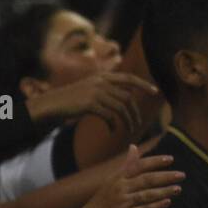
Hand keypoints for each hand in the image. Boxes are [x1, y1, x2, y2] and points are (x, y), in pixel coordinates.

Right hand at [26, 71, 159, 132]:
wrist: (52, 104)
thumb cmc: (73, 99)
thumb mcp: (91, 88)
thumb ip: (108, 89)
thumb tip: (128, 96)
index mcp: (103, 76)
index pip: (129, 78)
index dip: (143, 84)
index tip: (155, 91)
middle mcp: (101, 82)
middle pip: (127, 97)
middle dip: (135, 111)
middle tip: (137, 123)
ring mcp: (95, 92)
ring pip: (120, 108)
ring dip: (127, 121)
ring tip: (129, 129)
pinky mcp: (90, 104)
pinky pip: (109, 116)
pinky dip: (113, 125)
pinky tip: (112, 131)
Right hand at [77, 146, 183, 207]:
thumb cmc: (104, 198)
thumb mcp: (112, 179)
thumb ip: (127, 164)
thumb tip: (134, 146)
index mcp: (118, 177)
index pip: (139, 166)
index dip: (155, 161)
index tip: (171, 159)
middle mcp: (121, 188)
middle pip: (146, 180)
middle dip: (165, 177)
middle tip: (182, 175)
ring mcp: (123, 203)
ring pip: (147, 195)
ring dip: (164, 191)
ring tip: (178, 188)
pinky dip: (156, 206)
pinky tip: (167, 202)